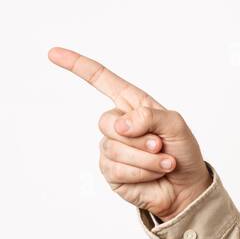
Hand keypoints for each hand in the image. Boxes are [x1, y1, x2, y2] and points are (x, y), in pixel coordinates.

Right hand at [48, 46, 211, 220]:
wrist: (186, 186)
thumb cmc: (182, 150)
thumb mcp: (176, 124)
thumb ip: (150, 116)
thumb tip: (120, 124)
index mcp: (132, 104)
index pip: (101, 80)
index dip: (77, 66)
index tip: (53, 53)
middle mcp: (118, 123)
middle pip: (106, 121)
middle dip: (138, 137)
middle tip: (160, 145)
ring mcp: (111, 147)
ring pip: (114, 148)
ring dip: (146, 158)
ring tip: (164, 162)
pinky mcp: (110, 171)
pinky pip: (117, 169)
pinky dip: (142, 172)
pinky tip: (154, 174)